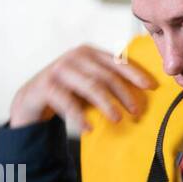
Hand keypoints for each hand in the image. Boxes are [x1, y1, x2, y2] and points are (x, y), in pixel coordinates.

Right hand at [8, 45, 154, 131]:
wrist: (31, 98)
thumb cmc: (68, 91)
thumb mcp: (88, 82)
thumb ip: (107, 81)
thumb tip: (141, 93)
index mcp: (88, 53)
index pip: (116, 62)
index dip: (135, 74)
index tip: (151, 87)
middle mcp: (74, 57)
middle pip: (106, 75)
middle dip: (123, 94)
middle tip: (136, 111)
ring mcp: (59, 70)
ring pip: (90, 86)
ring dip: (106, 104)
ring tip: (117, 119)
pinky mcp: (46, 85)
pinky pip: (67, 102)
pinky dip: (80, 117)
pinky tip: (89, 129)